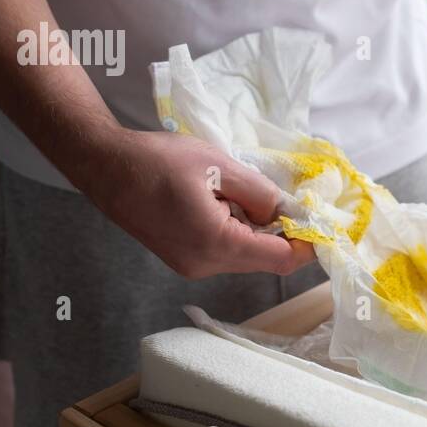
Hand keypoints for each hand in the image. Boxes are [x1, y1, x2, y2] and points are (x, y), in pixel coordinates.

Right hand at [76, 130, 313, 278]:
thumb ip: (260, 192)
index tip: (321, 222)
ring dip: (257, 229)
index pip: (281, 259)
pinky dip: (237, 230)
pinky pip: (226, 251)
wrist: (104, 167)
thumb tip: (288, 213)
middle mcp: (205, 265)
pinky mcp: (183, 259)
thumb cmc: (157, 160)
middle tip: (287, 197)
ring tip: (239, 191)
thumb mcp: (218, 165)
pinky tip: (222, 200)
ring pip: (246, 255)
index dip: (308, 243)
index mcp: (217, 244)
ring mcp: (192, 266)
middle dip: (283, 233)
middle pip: (265, 260)